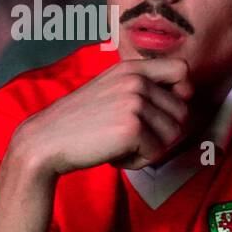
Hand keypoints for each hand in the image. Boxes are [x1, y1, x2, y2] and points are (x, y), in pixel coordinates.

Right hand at [15, 58, 193, 175]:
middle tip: (132, 138)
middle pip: (182, 112)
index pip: (183, 71)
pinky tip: (115, 155)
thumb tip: (186, 94)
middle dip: (162, 132)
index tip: (163, 110)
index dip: (182, 93)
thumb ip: (144, 88)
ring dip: (150, 149)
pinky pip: (156, 153)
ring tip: (121, 145)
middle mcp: (136, 81)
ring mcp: (135, 102)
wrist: (45, 141)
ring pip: (173, 135)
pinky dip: (138, 162)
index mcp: (132, 68)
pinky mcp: (133, 128)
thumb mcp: (112, 90)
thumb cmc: (81, 123)